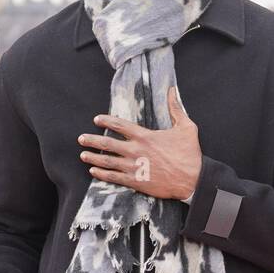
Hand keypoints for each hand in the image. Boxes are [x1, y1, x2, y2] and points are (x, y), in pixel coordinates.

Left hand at [77, 86, 201, 200]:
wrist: (192, 179)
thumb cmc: (190, 154)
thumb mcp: (186, 127)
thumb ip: (176, 108)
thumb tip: (172, 90)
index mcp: (145, 136)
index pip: (119, 125)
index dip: (106, 121)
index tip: (96, 119)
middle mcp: (135, 150)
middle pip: (107, 143)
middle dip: (92, 140)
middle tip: (81, 139)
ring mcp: (134, 167)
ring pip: (107, 161)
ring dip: (93, 157)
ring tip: (82, 155)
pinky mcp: (136, 182)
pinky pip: (114, 177)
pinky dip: (101, 174)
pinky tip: (93, 171)